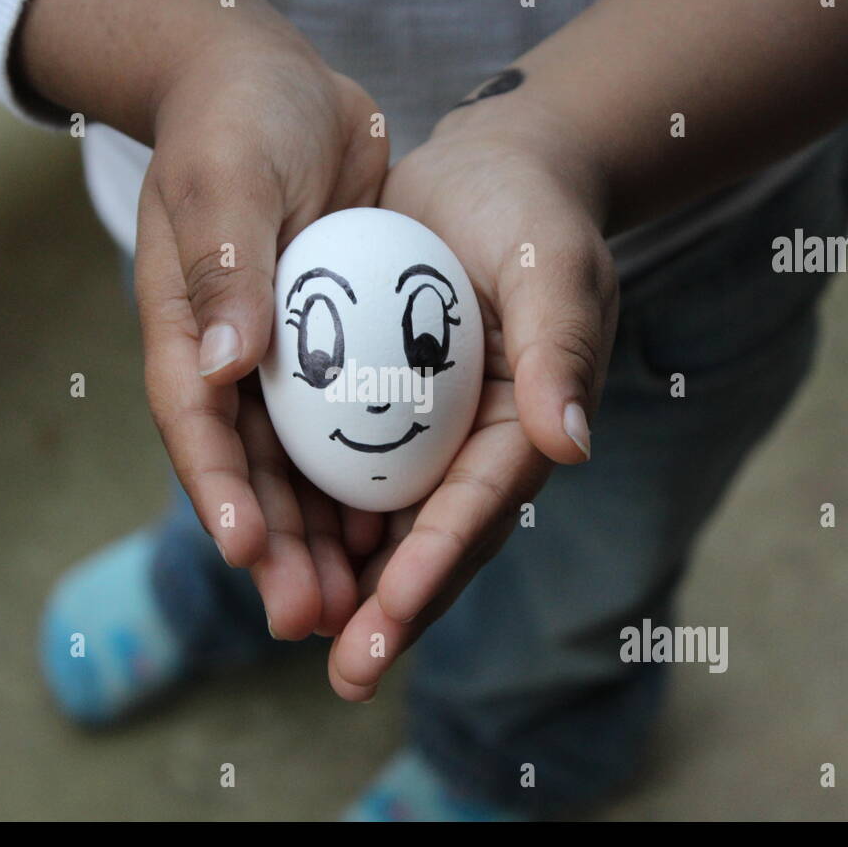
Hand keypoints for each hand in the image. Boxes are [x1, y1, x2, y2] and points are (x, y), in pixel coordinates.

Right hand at [133, 31, 388, 640]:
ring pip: (298, 472)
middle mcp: (228, 362)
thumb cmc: (241, 118)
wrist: (282, 90)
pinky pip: (347, 437)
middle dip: (275, 551)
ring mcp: (279, 365)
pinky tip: (394, 541)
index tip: (249, 549)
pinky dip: (364, 489)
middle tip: (310, 619)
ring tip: (352, 611)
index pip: (197, 422)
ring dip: (320, 543)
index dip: (220, 491)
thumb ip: (225, 264)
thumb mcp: (231, 176)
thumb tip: (222, 366)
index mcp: (186, 329)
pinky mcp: (331, 356)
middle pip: (247, 473)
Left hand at [324, 98, 618, 699]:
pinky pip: (351, 472)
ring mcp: (432, 434)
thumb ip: (558, 351)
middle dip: (394, 611)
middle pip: (434, 540)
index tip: (386, 616)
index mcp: (526, 425)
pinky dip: (319, 515)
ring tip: (301, 632)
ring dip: (350, 584)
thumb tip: (567, 447)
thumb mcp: (552, 266)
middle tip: (347, 673)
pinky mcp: (387, 410)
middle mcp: (479, 445)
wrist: (489, 174)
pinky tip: (279, 552)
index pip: (480, 507)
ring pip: (387, 524)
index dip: (434, 563)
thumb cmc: (530, 213)